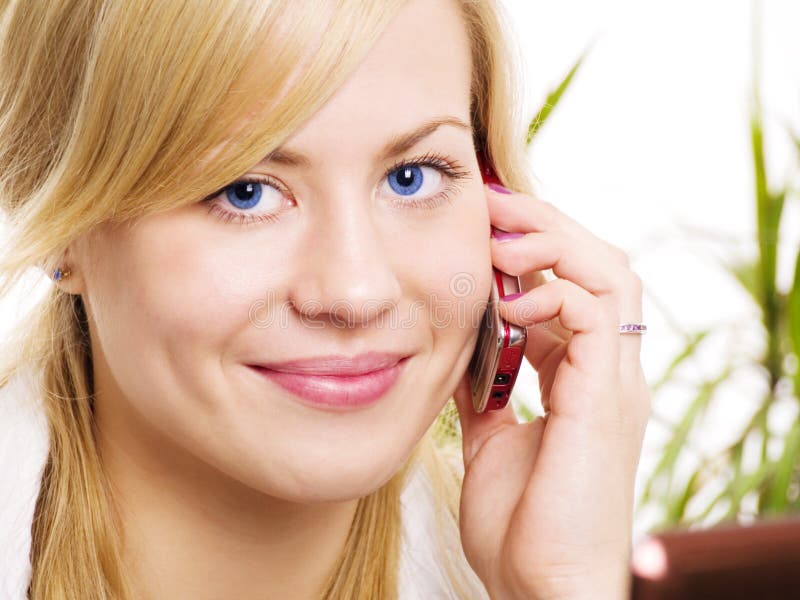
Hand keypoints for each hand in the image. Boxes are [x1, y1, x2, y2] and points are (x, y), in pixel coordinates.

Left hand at [452, 183, 649, 599]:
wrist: (540, 585)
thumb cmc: (520, 522)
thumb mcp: (489, 436)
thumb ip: (484, 387)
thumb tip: (456, 343)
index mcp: (583, 376)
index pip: (571, 284)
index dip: (530, 248)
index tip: (479, 225)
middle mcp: (607, 370)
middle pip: (599, 263)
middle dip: (545, 224)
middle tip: (491, 203)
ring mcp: (613, 382)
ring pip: (610, 273)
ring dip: (554, 241)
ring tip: (501, 233)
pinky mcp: (605, 399)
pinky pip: (595, 316)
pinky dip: (553, 291)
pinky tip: (506, 295)